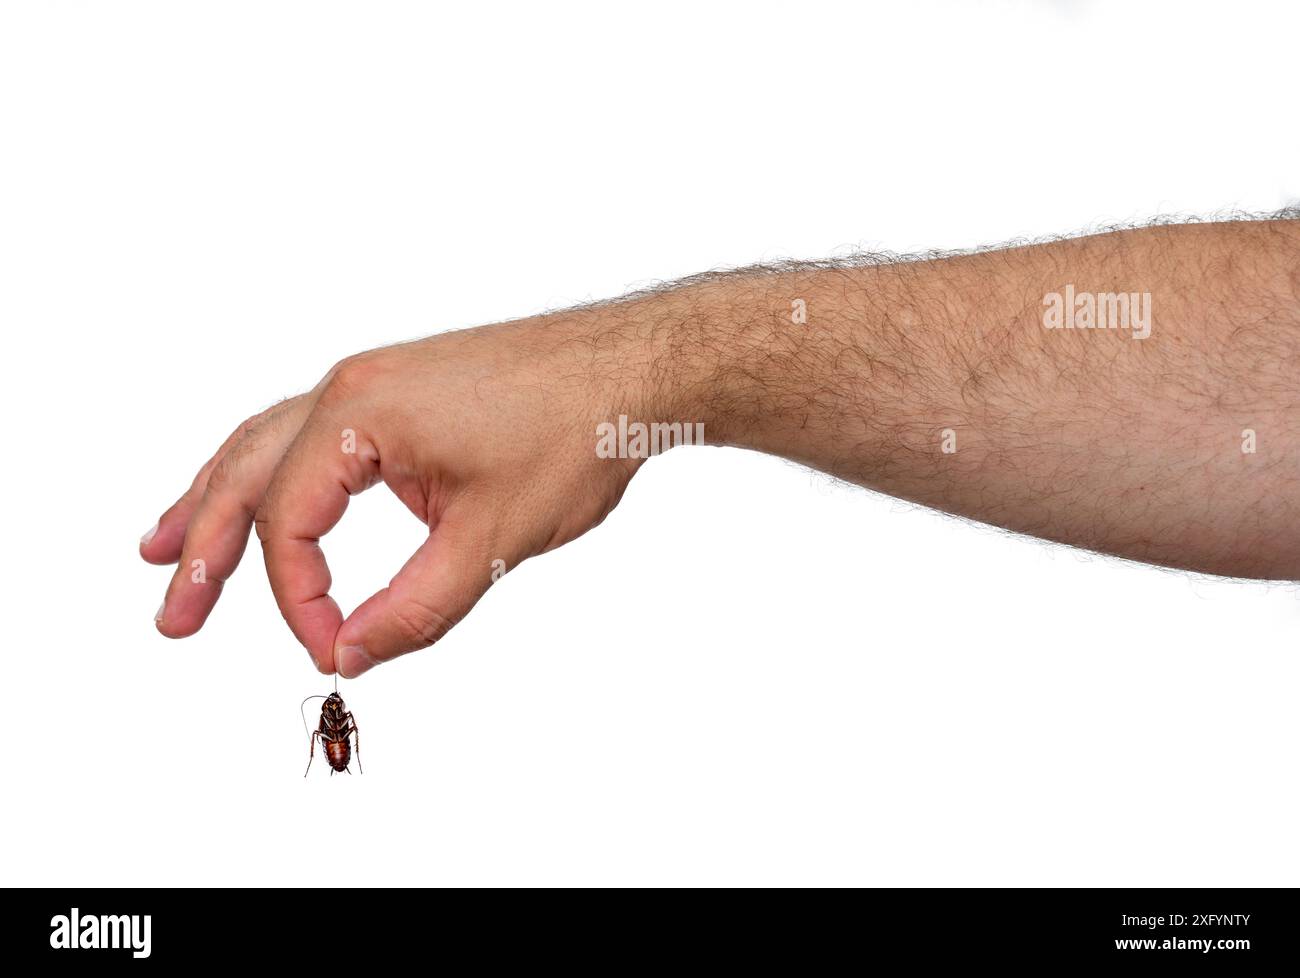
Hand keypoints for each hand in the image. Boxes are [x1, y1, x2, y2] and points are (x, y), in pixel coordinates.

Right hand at [141, 315, 647, 676]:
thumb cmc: (575, 433)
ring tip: (168, 550)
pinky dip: (275, 473)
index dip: (300, 601)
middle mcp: (349, 387)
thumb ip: (418, 608)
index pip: (289, 523)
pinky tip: (270, 497)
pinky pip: (312, 433)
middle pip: (248, 475)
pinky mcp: (401, 390)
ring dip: (218, 501)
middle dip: (204, 552)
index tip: (332, 650)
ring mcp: (373, 382)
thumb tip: (354, 655)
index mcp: (358, 414)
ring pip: (268, 445)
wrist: (634, 366)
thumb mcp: (494, 539)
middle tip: (173, 618)